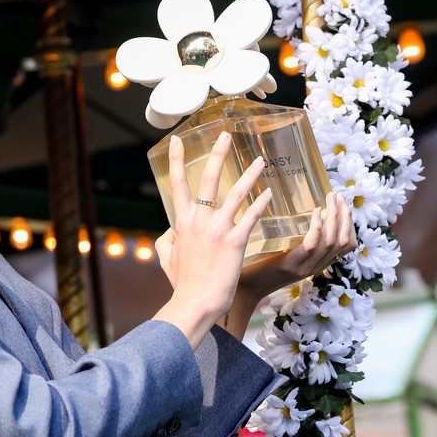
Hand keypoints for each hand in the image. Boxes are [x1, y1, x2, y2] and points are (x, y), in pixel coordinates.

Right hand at [152, 132, 272, 348]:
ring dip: (250, 174)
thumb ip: (166, 240)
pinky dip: (261, 203)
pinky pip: (251, 216)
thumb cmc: (182, 283)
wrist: (196, 301)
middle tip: (226, 135)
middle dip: (217, 154)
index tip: (178, 140)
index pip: (177, 183)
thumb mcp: (167, 258)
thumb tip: (168, 231)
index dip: (177, 160)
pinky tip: (270, 193)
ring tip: (261, 160)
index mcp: (182, 222)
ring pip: (236, 193)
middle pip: (208, 178)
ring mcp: (218, 229)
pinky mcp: (236, 241)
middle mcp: (199, 220)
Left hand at [234, 190, 356, 304]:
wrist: (243, 288)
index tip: (343, 204)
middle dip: (344, 216)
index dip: (349, 224)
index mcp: (316, 264)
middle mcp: (315, 267)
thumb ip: (295, 241)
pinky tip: (315, 211)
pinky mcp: (290, 264)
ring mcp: (304, 267)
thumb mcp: (284, 253)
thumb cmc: (259, 266)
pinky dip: (317, 226)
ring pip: (331, 241)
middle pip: (343, 241)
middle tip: (339, 195)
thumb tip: (300, 215)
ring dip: (334, 216)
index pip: (347, 246)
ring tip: (331, 198)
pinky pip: (311, 244)